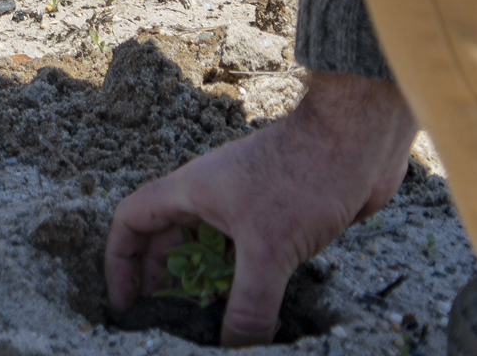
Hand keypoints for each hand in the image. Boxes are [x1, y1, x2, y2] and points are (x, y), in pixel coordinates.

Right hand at [107, 73, 415, 344]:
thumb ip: (249, 304)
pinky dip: (245, 282)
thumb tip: (235, 347)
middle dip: (162, 281)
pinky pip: (249, 255)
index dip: (119, 262)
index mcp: (189, 192)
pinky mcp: (280, 217)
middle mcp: (210, 197)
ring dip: (207, 284)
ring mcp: (245, 205)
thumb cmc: (302, 175)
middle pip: (167, 240)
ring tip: (211, 323)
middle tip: (167, 321)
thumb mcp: (267, 248)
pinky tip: (258, 308)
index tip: (125, 303)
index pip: (131, 222)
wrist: (356, 141)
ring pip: (211, 250)